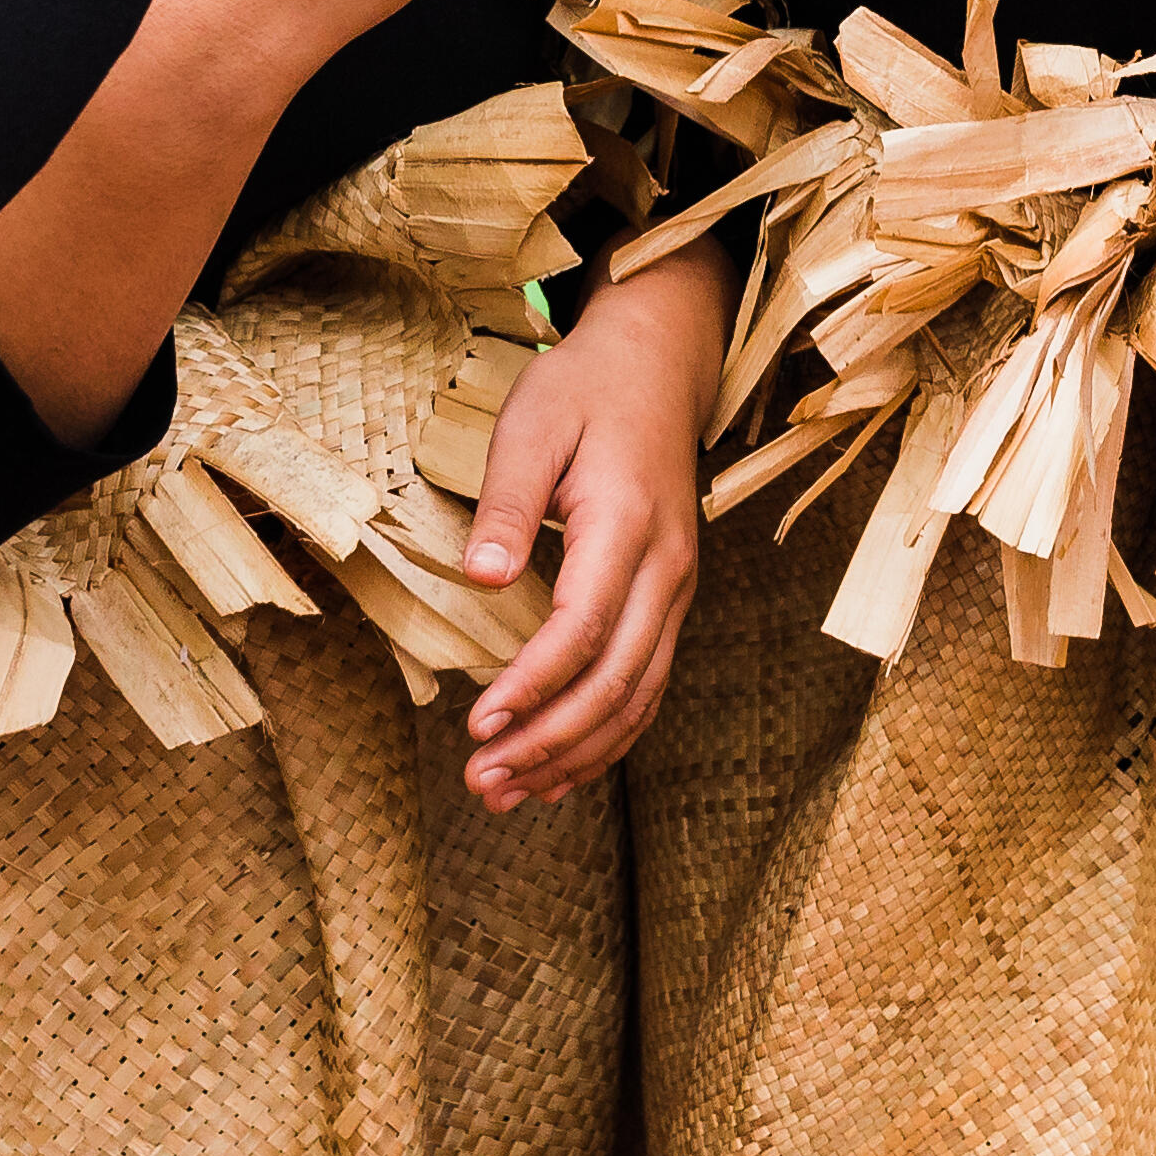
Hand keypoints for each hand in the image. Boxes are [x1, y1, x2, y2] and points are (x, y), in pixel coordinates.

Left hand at [457, 239, 723, 808]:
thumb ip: (506, 504)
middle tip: (484, 781)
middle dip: (550, 743)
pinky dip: (608, 737)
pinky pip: (647, 685)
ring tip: (510, 792)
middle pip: (617, 682)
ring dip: (576, 754)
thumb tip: (480, 578)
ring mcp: (676, 589)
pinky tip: (561, 772)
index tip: (479, 723)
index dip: (533, 685)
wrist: (658, 363)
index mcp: (629, 526)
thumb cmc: (585, 389)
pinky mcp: (669, 599)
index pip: (583, 629)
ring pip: (638, 696)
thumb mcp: (531, 425)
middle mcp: (666, 569)